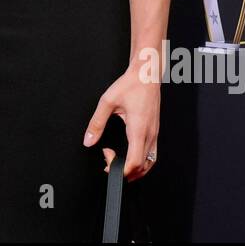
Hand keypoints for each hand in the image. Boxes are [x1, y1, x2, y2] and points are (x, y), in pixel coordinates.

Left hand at [84, 66, 160, 180]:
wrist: (147, 74)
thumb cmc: (130, 85)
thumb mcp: (107, 101)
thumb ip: (96, 123)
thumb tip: (88, 140)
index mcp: (139, 129)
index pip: (134, 163)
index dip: (119, 169)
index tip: (106, 157)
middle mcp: (150, 135)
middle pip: (142, 167)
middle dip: (124, 171)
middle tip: (108, 158)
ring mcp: (155, 134)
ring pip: (149, 163)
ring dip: (135, 170)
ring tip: (118, 162)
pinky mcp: (156, 131)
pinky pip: (152, 155)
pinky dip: (142, 162)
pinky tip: (131, 156)